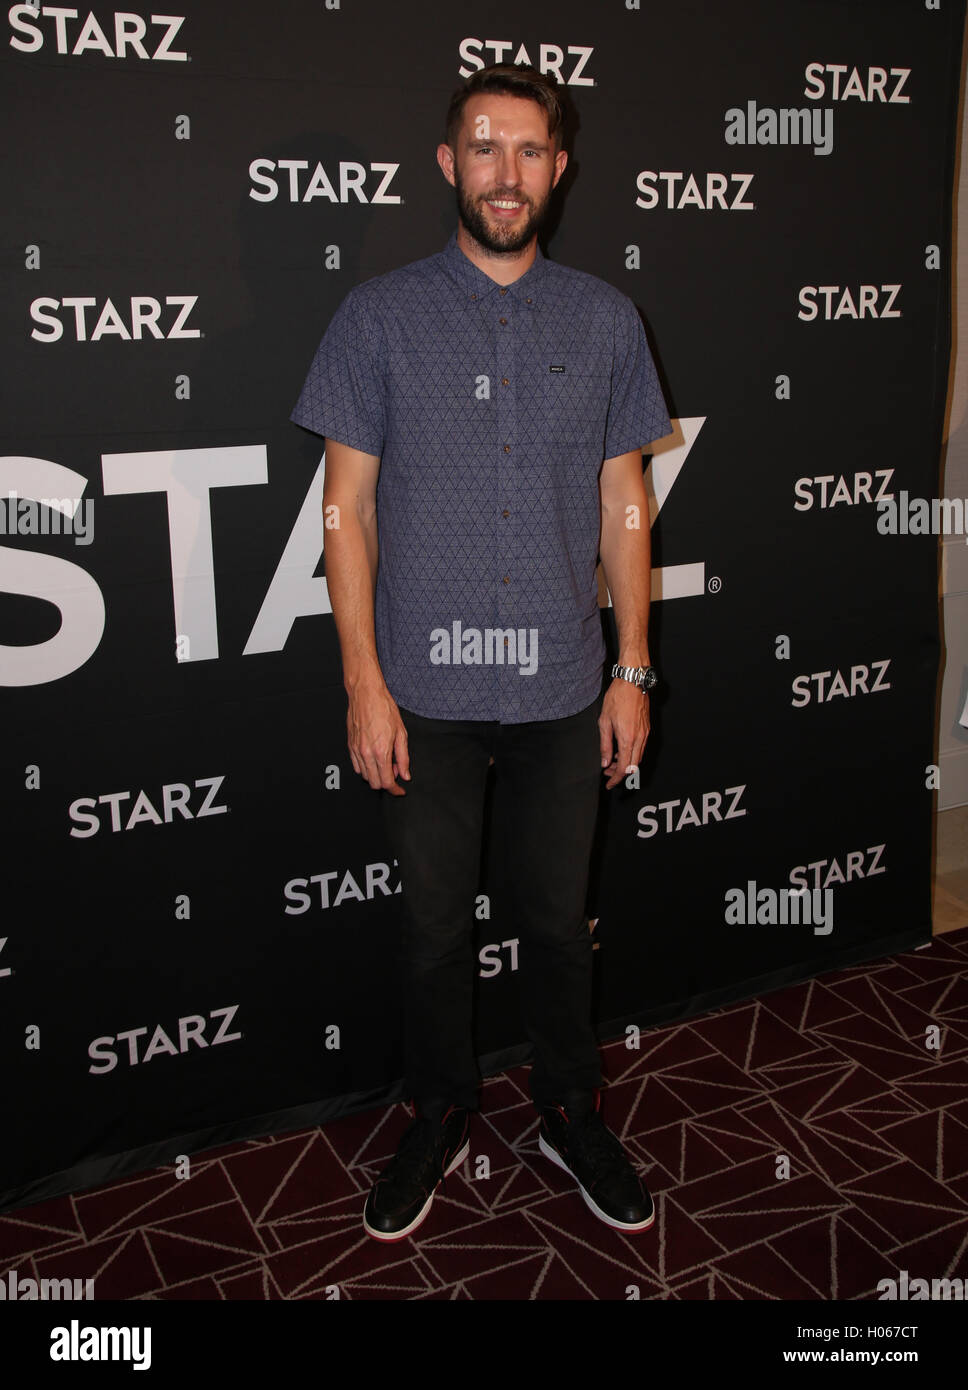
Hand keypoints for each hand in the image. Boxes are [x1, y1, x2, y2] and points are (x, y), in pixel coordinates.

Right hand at [346, 679, 409, 794]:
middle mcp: (366, 753)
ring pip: (365, 776)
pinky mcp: (350, 746)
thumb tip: (404, 774)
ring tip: (385, 761)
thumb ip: (403, 757)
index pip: (386, 782)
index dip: (395, 789)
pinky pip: (356, 767)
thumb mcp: (401, 733)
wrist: (366, 694)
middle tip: (395, 770)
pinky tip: (374, 758)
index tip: (400, 790)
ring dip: (376, 774)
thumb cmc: (384, 708)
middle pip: (374, 783)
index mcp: (381, 751)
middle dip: (386, 782)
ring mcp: (356, 750)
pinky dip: (366, 768)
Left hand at [599, 678, 649, 789]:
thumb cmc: (617, 697)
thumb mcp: (604, 722)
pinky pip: (641, 748)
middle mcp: (640, 739)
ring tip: (612, 760)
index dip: (616, 779)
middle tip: (607, 772)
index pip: (623, 768)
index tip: (609, 784)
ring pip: (638, 758)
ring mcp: (645, 734)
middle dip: (620, 773)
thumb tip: (605, 762)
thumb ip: (605, 745)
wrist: (633, 682)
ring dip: (626, 764)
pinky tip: (621, 749)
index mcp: (628, 738)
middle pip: (633, 767)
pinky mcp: (647, 728)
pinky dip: (631, 754)